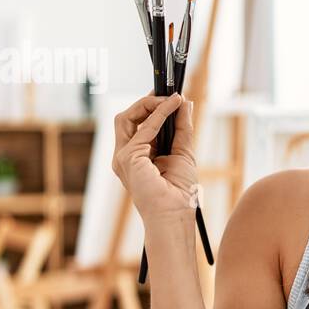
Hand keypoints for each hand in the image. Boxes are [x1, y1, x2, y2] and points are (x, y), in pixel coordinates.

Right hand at [110, 91, 198, 223]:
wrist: (174, 215)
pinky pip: (143, 128)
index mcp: (136, 156)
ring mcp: (123, 157)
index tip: (170, 96)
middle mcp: (125, 156)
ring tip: (172, 99)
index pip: (136, 124)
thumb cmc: (179, 193)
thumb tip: (185, 103)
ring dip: (151, 104)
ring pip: (128, 118)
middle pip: (127, 118)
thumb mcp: (183, 152)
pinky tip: (172, 105)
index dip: (151, 108)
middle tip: (169, 94)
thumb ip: (182, 128)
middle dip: (146, 102)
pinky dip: (159, 114)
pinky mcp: (128, 158)